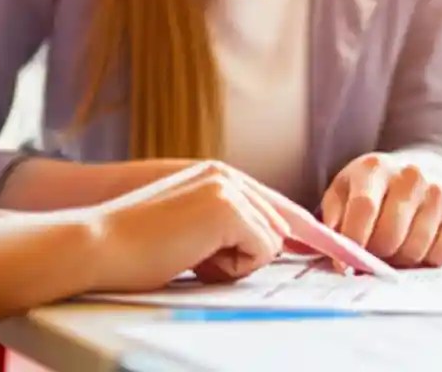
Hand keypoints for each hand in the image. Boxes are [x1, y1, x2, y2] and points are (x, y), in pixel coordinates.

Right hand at [74, 162, 291, 291]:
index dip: (308, 232)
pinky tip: (194, 257)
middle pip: (278, 227)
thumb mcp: (190, 229)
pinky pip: (262, 251)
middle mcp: (227, 175)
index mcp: (217, 175)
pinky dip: (232, 267)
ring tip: (191, 256)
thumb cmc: (135, 248)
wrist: (99, 245)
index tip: (343, 252)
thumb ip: (226, 227)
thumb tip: (269, 244)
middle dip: (248, 256)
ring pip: (271, 241)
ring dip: (236, 263)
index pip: (276, 204)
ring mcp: (229, 188)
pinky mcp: (228, 209)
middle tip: (198, 259)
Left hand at [321, 153, 441, 268]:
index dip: (352, 241)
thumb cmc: (368, 191)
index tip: (343, 264)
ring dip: (398, 260)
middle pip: (390, 235)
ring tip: (391, 249)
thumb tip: (335, 256)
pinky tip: (413, 248)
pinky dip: (424, 262)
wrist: (413, 175)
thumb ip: (332, 221)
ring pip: (414, 249)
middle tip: (369, 253)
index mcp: (375, 167)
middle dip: (375, 255)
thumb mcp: (342, 194)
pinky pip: (440, 255)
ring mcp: (438, 193)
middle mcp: (411, 175)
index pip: (364, 208)